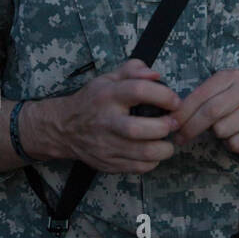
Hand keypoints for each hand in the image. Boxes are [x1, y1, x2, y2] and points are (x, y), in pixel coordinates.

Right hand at [57, 59, 181, 173]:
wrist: (64, 128)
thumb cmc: (92, 101)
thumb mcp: (108, 78)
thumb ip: (133, 70)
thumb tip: (156, 75)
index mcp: (108, 95)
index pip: (138, 91)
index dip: (163, 96)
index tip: (174, 101)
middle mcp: (106, 121)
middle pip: (139, 129)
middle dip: (164, 127)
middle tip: (173, 123)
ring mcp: (106, 145)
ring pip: (142, 152)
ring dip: (163, 148)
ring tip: (167, 142)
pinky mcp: (108, 163)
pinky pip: (138, 167)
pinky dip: (153, 161)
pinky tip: (153, 153)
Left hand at [171, 69, 238, 157]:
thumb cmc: (233, 110)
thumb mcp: (217, 96)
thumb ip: (197, 101)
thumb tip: (170, 117)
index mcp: (231, 77)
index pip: (202, 95)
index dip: (183, 111)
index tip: (171, 124)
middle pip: (211, 112)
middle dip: (191, 128)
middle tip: (180, 138)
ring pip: (222, 130)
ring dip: (216, 136)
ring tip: (223, 131)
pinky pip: (235, 143)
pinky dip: (230, 145)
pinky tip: (237, 137)